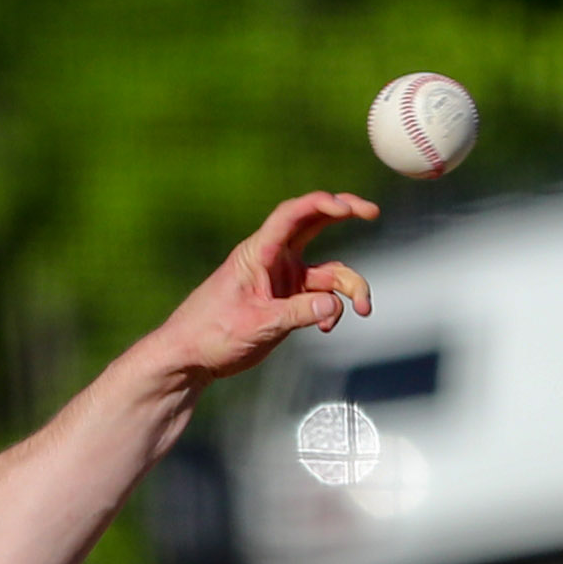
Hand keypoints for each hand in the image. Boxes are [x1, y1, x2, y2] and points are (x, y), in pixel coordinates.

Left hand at [155, 191, 378, 384]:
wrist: (190, 359)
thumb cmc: (210, 335)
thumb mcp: (256, 325)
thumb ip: (296, 313)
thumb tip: (333, 305)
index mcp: (258, 253)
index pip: (293, 215)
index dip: (320, 204)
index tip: (346, 208)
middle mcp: (274, 259)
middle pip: (315, 224)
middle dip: (345, 215)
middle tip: (372, 212)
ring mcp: (283, 280)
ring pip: (327, 272)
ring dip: (348, 287)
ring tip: (363, 310)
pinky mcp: (287, 302)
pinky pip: (320, 298)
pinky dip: (329, 310)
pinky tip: (327, 328)